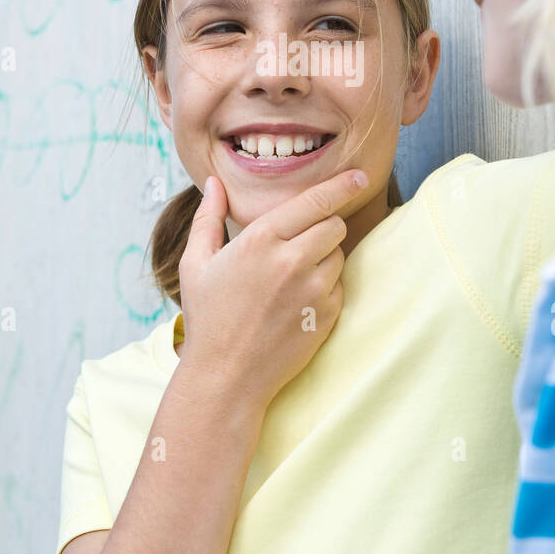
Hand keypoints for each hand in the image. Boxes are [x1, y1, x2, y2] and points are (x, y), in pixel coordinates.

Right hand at [176, 168, 368, 408]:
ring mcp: (312, 290)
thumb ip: (208, 218)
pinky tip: (297, 302)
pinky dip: (326, 286)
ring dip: (324, 257)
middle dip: (324, 226)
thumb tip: (214, 183)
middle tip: (300, 242)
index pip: (314, 201)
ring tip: (291, 277)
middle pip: (334, 224)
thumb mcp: (196, 264)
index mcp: (259, 240)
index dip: (341, 186)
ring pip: (339, 254)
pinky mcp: (326, 315)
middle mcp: (290, 260)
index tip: (359, 176)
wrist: (226, 377)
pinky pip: (339, 285)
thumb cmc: (208, 318)